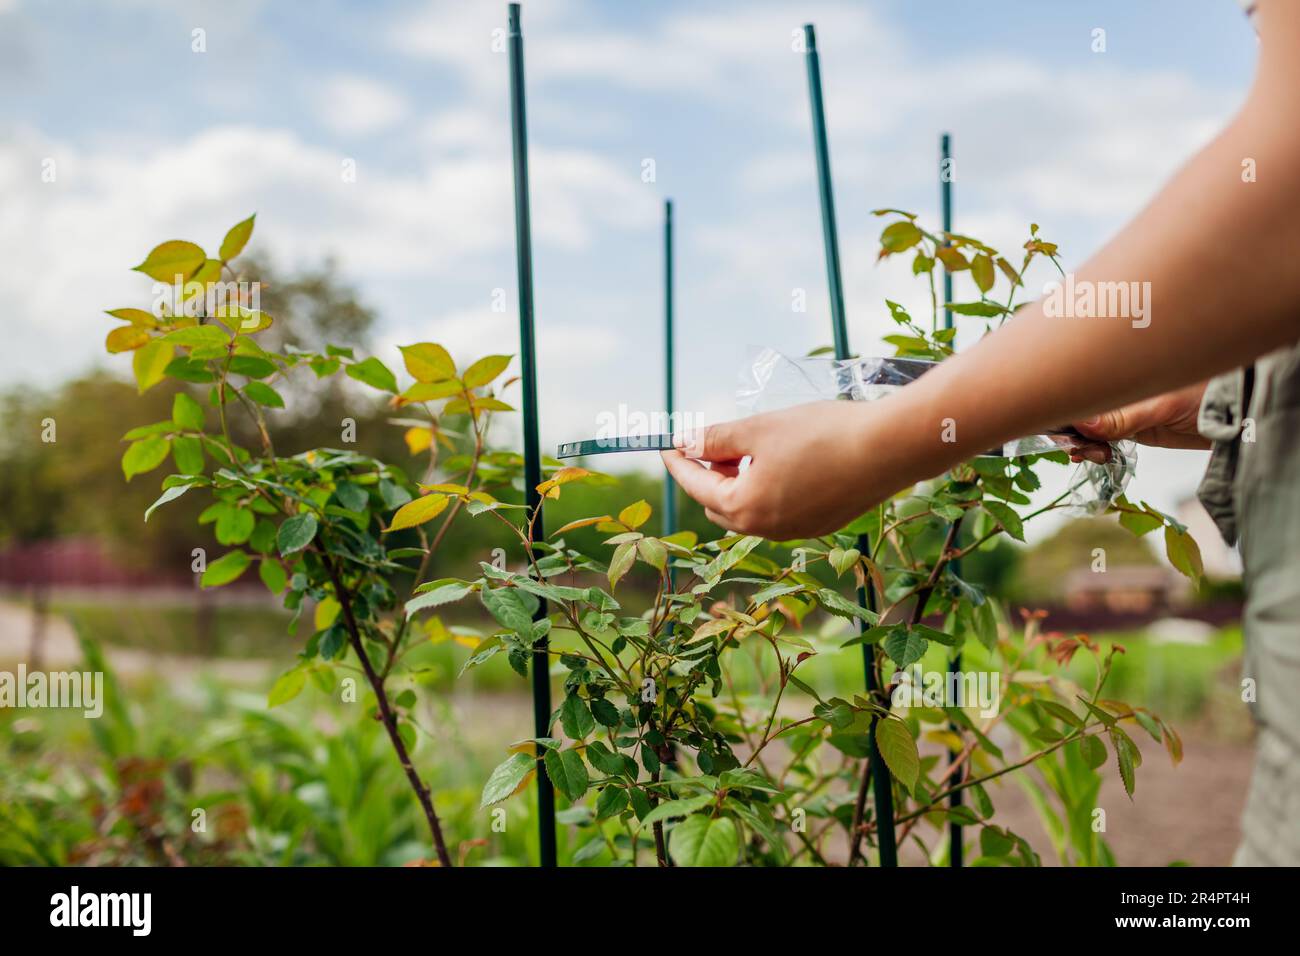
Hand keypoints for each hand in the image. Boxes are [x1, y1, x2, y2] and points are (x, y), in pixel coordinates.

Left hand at [660, 399, 939, 538]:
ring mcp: (796, 530)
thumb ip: (716, 439)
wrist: (888, 449)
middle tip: (711, 444)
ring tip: (746, 450)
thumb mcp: (759, 429)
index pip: (696, 486)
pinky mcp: (821, 523)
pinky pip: (780, 512)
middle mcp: (767, 529)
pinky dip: (767, 491)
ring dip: (739, 484)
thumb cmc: (821, 434)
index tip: (668, 444)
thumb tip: (685, 442)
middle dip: (708, 476)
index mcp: (745, 507)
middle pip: (720, 506)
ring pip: (751, 511)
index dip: (679, 462)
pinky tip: (781, 463)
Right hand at [1069, 381, 1209, 462]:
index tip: (1060, 430)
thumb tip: (1082, 425)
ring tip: (1093, 455)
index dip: (1063, 409)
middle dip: (1070, 432)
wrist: (1240, 413)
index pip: (1079, 390)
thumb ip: (1122, 418)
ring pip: (1087, 428)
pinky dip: (1094, 449)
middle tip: (1081, 450)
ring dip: (1083, 444)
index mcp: (1119, 373)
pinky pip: (1104, 439)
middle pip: (1077, 411)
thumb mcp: (1161, 407)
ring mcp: (1124, 410)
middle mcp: (1117, 391)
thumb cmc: (1207, 394)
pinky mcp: (1134, 428)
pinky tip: (1093, 456)